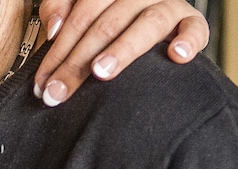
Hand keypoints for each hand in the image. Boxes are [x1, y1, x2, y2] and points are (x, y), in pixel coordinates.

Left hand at [33, 0, 209, 106]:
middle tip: (60, 91)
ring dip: (124, 48)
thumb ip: (60, 9)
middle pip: (106, 25)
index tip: (43, 82)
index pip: (79, 17)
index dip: (58, 51)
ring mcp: (167, 5)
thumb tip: (54, 28)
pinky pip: (195, 27)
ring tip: (102, 72)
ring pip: (147, 23)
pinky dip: (188, 40)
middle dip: (78, 62)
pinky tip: (176, 57)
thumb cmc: (108, 21)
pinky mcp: (191, 21)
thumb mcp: (80, 13)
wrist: (150, 22)